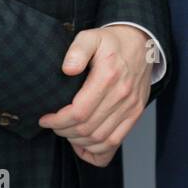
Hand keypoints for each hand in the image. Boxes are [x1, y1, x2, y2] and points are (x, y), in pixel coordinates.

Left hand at [38, 24, 153, 166]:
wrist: (142, 44)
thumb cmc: (112, 42)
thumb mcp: (91, 36)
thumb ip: (77, 50)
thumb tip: (67, 69)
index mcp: (108, 76)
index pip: (79, 112)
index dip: (58, 121)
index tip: (46, 119)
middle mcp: (122, 95)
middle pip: (88, 129)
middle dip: (64, 131)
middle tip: (54, 125)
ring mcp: (131, 107)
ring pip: (101, 139)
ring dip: (78, 142)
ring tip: (66, 132)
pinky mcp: (135, 114)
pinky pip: (116, 142)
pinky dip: (98, 151)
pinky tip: (84, 146)